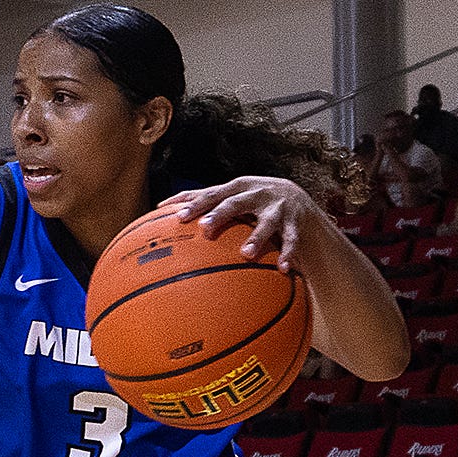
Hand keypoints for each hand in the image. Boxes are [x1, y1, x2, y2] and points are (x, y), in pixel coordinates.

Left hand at [170, 176, 330, 272]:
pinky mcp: (295, 222)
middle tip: (205, 229)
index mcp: (237, 188)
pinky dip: (287, 253)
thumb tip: (159, 207)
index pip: (212, 194)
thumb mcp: (231, 197)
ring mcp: (277, 207)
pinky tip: (282, 268)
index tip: (178, 217)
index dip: (195, 203)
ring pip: (267, 222)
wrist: (298, 199)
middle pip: (235, 203)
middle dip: (220, 214)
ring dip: (257, 238)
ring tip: (246, 254)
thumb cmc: (253, 200)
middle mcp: (257, 193)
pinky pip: (292, 240)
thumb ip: (203, 202)